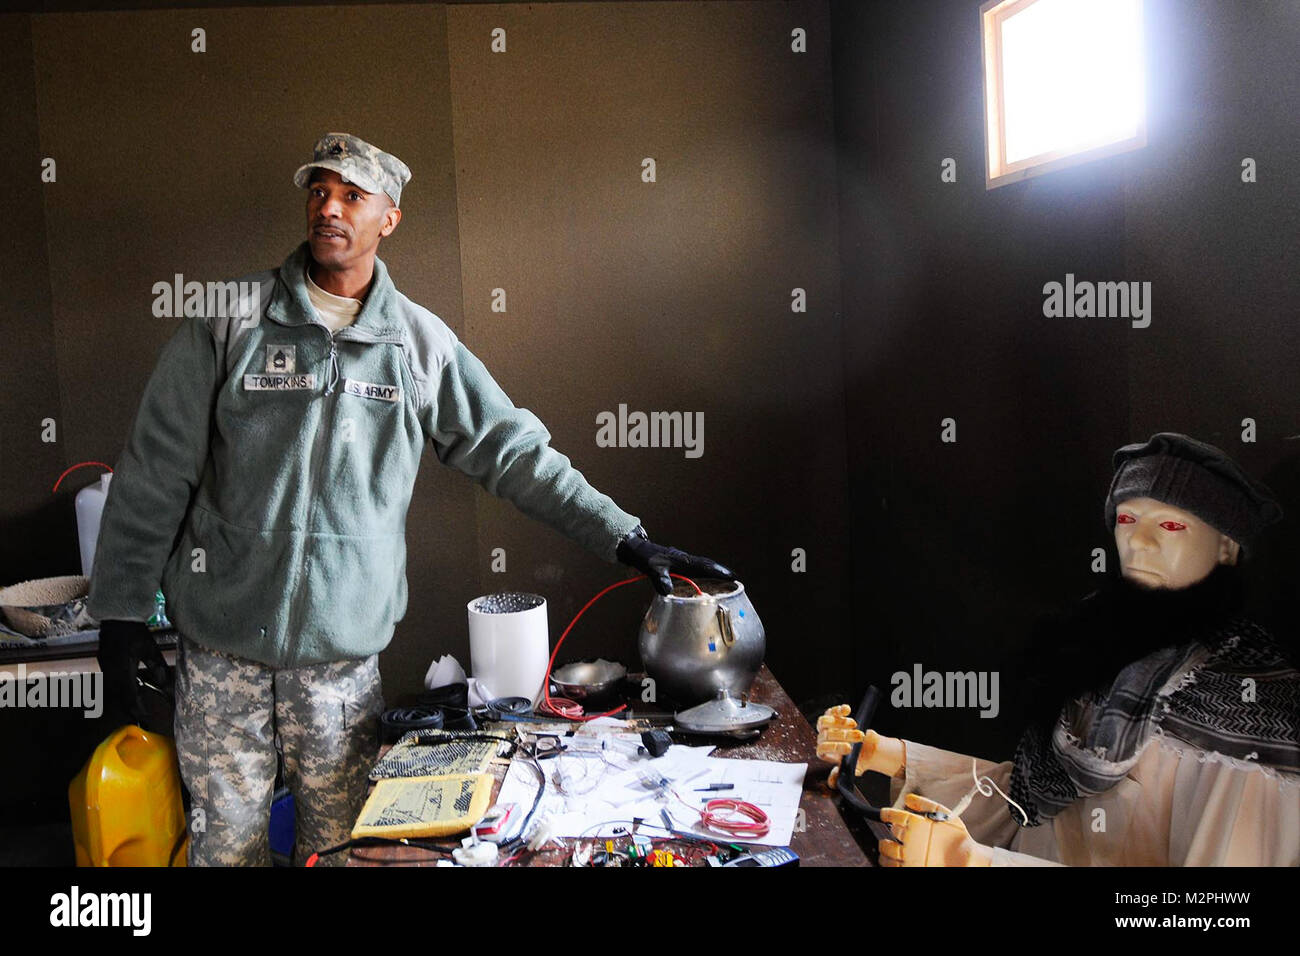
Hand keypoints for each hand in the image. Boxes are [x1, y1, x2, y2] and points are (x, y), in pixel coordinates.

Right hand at [96, 619, 167, 725]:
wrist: (116, 618)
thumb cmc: (135, 632)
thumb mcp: (150, 650)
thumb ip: (157, 668)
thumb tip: (166, 685)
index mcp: (122, 670)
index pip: (129, 697)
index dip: (137, 710)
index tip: (146, 718)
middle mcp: (110, 673)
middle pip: (120, 698)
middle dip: (131, 709)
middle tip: (143, 717)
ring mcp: (104, 670)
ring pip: (114, 693)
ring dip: (125, 701)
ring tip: (138, 707)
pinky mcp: (103, 665)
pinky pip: (111, 685)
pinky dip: (120, 692)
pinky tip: (130, 691)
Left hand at [615, 527, 735, 596]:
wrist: (637, 549)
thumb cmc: (645, 558)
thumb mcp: (652, 569)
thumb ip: (660, 579)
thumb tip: (667, 591)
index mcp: (683, 561)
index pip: (705, 566)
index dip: (719, 572)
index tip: (733, 576)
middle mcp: (686, 560)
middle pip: (708, 565)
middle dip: (721, 572)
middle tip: (735, 579)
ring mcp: (682, 562)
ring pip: (702, 567)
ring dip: (714, 573)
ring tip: (725, 581)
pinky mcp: (678, 565)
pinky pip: (695, 570)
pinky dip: (703, 575)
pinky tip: (704, 582)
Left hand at [817, 705, 904, 785]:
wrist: (868, 750)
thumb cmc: (859, 760)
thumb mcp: (851, 770)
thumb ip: (841, 775)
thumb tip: (832, 784)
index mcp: (825, 753)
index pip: (821, 749)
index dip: (834, 747)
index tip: (849, 748)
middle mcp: (823, 739)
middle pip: (824, 735)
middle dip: (843, 735)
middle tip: (858, 737)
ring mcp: (827, 727)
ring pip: (824, 722)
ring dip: (840, 722)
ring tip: (854, 725)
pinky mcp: (833, 717)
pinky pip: (831, 711)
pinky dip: (838, 709)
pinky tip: (847, 709)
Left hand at [878, 794, 990, 866]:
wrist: (965, 861)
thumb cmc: (957, 838)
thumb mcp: (943, 814)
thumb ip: (924, 803)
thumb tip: (909, 798)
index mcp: (915, 823)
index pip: (892, 815)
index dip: (886, 814)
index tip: (884, 814)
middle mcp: (908, 839)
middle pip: (889, 834)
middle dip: (889, 833)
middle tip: (891, 834)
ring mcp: (907, 856)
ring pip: (886, 852)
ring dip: (884, 849)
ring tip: (886, 849)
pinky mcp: (909, 869)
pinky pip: (891, 867)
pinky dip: (888, 863)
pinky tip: (890, 861)